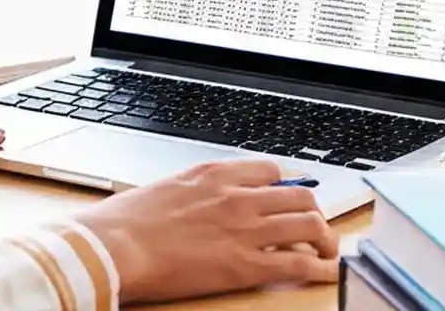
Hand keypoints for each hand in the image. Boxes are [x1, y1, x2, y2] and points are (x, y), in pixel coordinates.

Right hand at [75, 160, 338, 304]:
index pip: (271, 171)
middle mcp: (238, 195)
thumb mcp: (165, 188)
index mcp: (216, 173)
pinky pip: (301, 264)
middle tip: (313, 226)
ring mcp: (246, 229)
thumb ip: (194, 192)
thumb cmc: (126, 221)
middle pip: (300, 195)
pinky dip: (323, 268)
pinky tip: (329, 272)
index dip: (284, 187)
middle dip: (312, 211)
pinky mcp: (247, 265)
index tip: (286, 199)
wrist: (115, 246)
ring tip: (326, 250)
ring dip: (325, 238)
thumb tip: (200, 202)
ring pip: (310, 225)